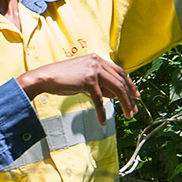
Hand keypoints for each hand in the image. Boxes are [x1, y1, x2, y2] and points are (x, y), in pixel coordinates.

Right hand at [16, 55, 138, 123]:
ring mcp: (93, 70)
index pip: (120, 71)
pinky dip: (102, 112)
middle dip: (130, 97)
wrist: (45, 78)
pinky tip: (103, 122)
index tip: (136, 95)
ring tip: (128, 116)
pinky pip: (100, 100)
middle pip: (121, 80)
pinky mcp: (88, 81)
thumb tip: (115, 95)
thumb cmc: (63, 79)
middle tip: (134, 110)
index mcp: (97, 59)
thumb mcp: (84, 79)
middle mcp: (97, 62)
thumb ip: (100, 84)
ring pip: (116, 89)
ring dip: (124, 104)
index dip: (130, 84)